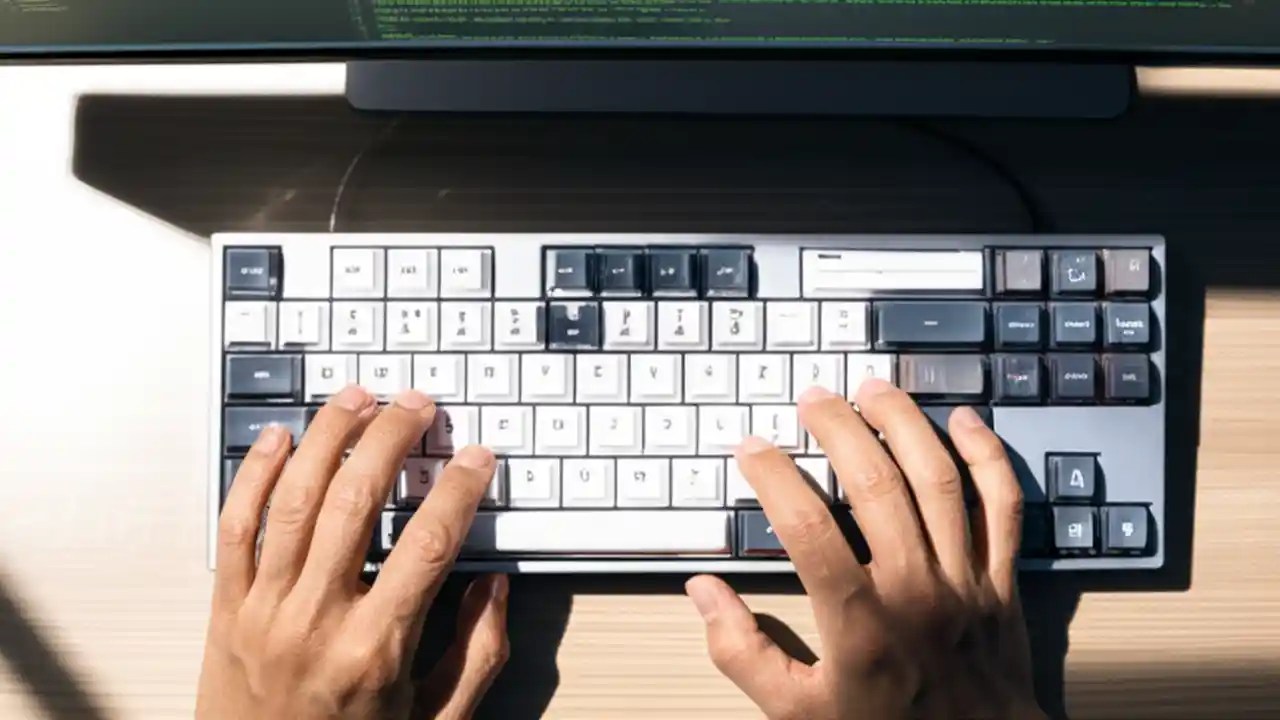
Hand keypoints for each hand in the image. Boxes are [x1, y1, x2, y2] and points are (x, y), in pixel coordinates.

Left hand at [197, 385, 508, 719]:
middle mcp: (315, 621)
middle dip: (392, 439)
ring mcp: (262, 610)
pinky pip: (236, 527)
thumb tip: (493, 588)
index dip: (458, 490)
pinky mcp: (224, 608)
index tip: (476, 459)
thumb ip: (476, 655)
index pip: (427, 545)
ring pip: (295, 500)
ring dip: (329, 438)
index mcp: (374, 650)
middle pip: (357, 502)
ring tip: (357, 399)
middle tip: (417, 405)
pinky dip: (256, 474)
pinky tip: (281, 438)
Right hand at [686, 380, 1044, 719]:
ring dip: (905, 425)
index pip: (807, 527)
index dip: (773, 477)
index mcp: (858, 622)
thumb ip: (742, 652)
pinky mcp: (1002, 580)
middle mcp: (914, 589)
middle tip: (812, 398)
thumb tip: (703, 592)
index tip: (751, 448)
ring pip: (938, 481)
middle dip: (838, 430)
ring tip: (873, 389)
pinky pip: (1002, 507)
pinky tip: (963, 420)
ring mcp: (965, 579)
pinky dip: (988, 457)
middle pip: (874, 485)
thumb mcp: (796, 711)